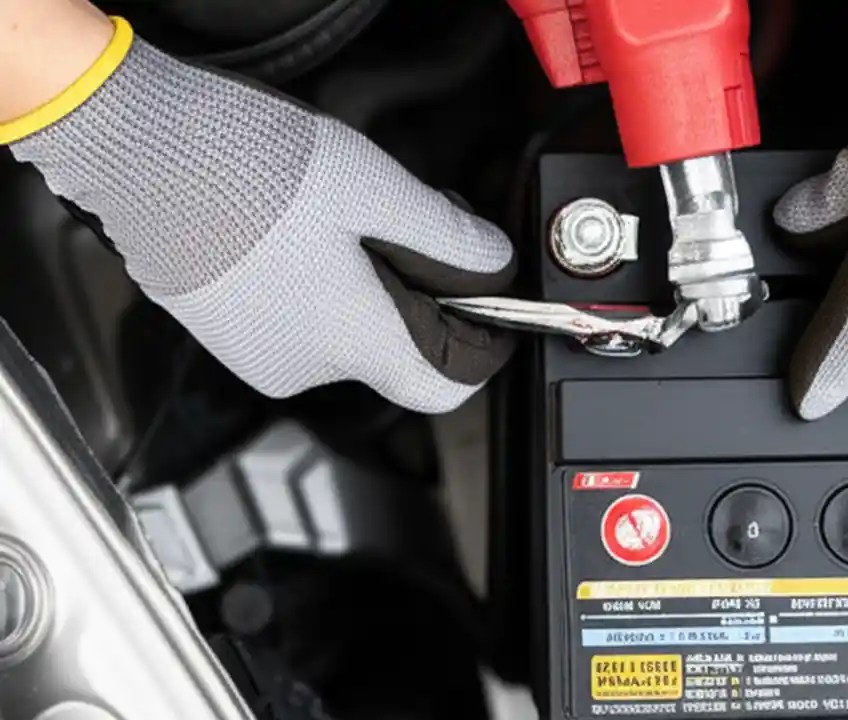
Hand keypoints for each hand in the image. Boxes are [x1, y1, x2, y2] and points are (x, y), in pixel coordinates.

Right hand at [6, 18, 514, 413]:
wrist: (140, 150)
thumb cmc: (247, 166)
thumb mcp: (375, 187)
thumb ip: (448, 235)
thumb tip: (495, 260)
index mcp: (352, 340)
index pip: (443, 390)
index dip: (475, 351)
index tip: (481, 306)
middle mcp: (305, 367)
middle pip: (394, 356)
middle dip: (415, 300)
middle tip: (405, 231)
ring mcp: (258, 357)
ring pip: (344, 340)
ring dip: (362, 292)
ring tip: (340, 226)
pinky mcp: (226, 337)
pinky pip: (295, 328)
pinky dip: (314, 292)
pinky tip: (298, 238)